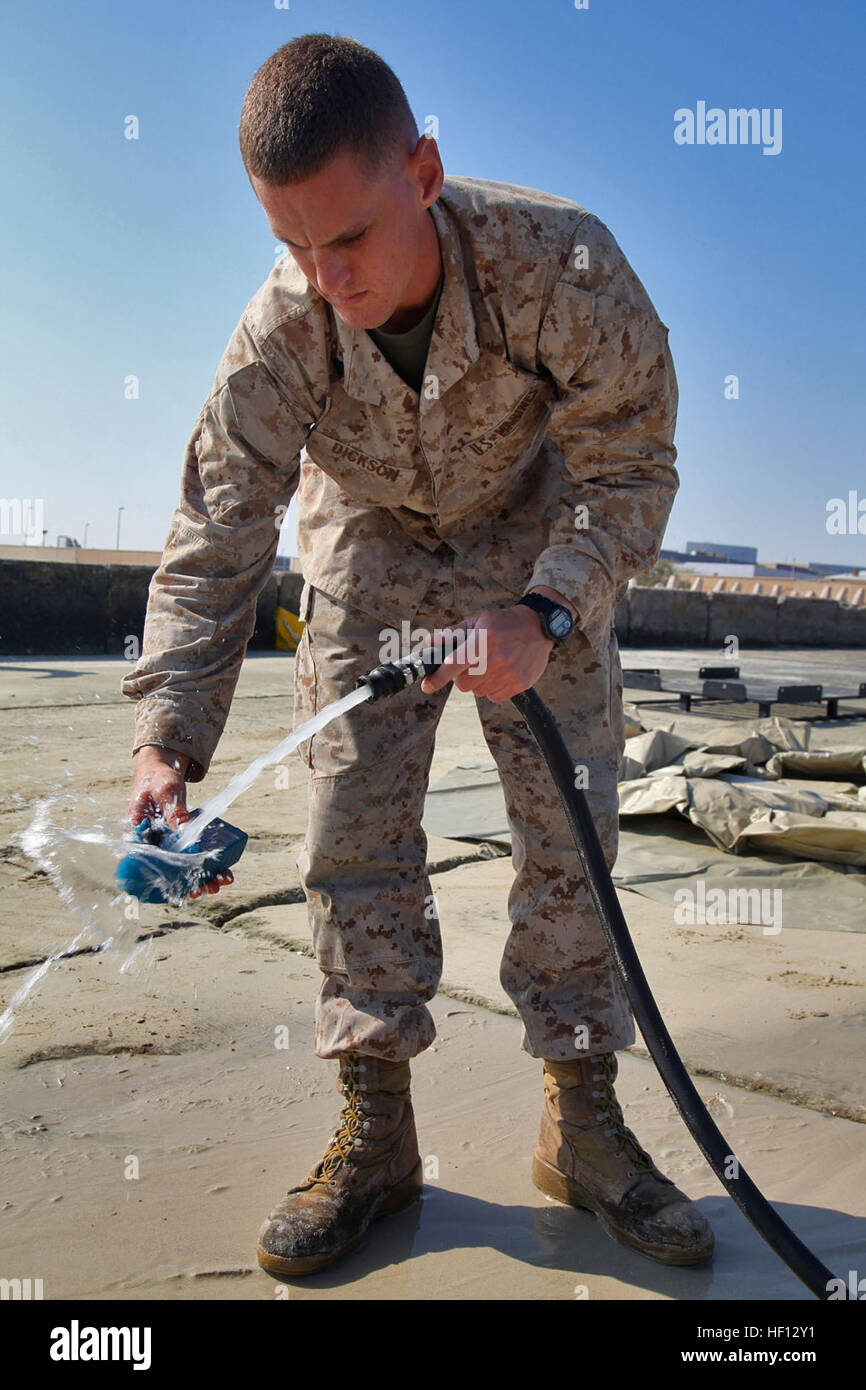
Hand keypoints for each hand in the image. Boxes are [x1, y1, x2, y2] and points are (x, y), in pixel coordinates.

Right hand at [126, 746, 233, 898]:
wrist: (160, 770)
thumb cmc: (157, 779)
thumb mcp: (167, 793)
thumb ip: (175, 813)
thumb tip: (186, 832)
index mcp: (136, 834)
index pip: (147, 863)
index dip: (166, 880)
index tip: (184, 889)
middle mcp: (149, 843)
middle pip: (167, 870)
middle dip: (188, 882)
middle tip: (208, 889)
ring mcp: (162, 843)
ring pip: (179, 866)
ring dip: (198, 876)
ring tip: (218, 884)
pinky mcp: (175, 839)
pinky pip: (188, 855)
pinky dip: (203, 863)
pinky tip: (220, 872)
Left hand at [419, 605, 554, 702]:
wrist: (539, 626)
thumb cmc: (505, 623)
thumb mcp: (479, 621)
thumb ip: (454, 633)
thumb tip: (431, 642)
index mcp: (483, 641)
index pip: (453, 665)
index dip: (437, 678)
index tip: (427, 686)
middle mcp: (496, 659)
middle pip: (464, 685)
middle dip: (461, 678)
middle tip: (469, 667)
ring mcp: (510, 673)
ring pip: (478, 692)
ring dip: (478, 683)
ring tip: (488, 666)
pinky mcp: (520, 683)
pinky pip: (494, 696)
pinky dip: (492, 689)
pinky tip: (500, 673)